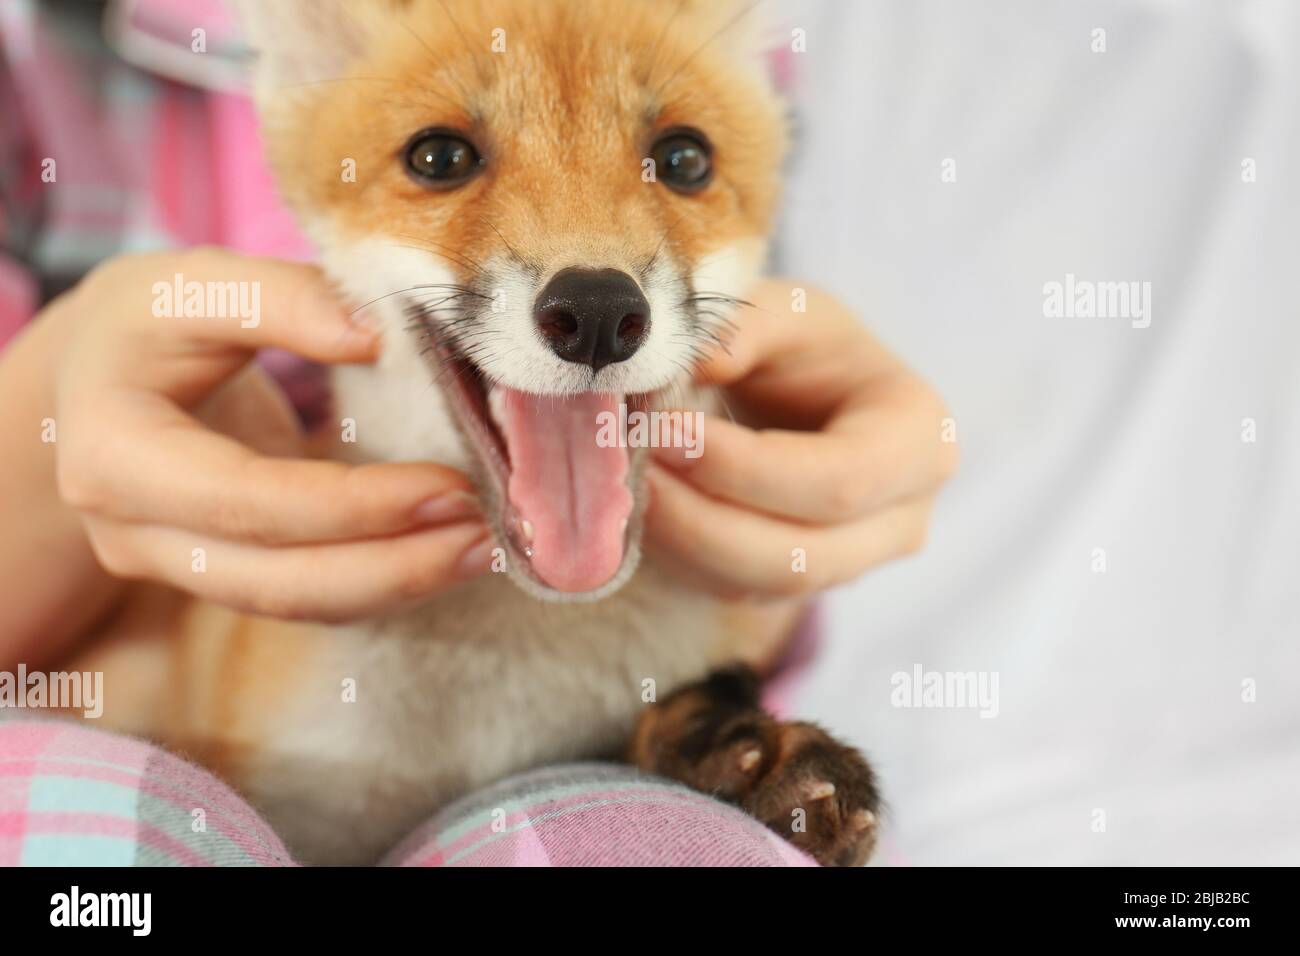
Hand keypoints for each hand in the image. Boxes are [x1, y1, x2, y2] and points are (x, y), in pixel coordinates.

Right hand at [38, 248, 490, 624]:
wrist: (98, 380)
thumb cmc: (150, 322)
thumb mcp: (194, 284)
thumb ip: (282, 298)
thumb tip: (378, 334)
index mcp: (114, 453)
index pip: (247, 501)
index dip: (353, 505)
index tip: (449, 487)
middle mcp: (134, 531)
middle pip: (276, 579)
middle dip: (391, 565)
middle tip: (487, 534)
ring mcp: (176, 566)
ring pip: (296, 604)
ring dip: (396, 585)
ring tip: (482, 548)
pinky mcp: (222, 575)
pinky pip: (307, 596)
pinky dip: (379, 581)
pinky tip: (444, 553)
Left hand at [644, 280, 956, 600]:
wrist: (815, 392)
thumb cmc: (809, 348)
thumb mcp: (790, 311)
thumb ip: (745, 326)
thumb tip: (697, 361)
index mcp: (919, 440)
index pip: (838, 480)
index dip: (744, 467)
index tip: (665, 430)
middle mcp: (902, 518)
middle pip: (799, 555)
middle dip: (700, 516)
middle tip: (629, 463)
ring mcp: (854, 563)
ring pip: (760, 585)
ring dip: (679, 540)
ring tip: (623, 481)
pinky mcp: (798, 586)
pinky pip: (732, 590)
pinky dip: (676, 554)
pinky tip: (637, 505)